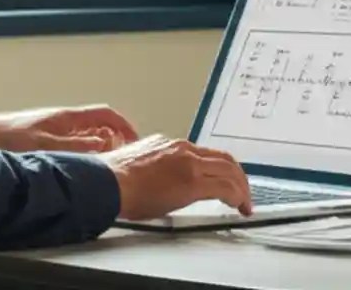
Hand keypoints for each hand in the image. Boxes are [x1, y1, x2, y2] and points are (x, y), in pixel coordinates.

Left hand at [0, 104, 138, 153]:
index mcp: (68, 117)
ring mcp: (53, 130)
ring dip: (98, 149)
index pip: (107, 115)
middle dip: (115, 141)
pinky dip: (83, 155)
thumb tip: (104, 148)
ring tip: (104, 166)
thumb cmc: (8, 138)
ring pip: (86, 137)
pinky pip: (72, 146)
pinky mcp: (42, 140)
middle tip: (123, 158)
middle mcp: (63, 121)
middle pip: (99, 126)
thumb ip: (77, 147)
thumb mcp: (47, 145)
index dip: (125, 126)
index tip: (137, 141)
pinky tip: (78, 170)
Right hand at [101, 135, 252, 219]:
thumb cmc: (113, 180)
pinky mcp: (193, 182)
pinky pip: (225, 187)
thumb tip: (159, 181)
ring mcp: (189, 163)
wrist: (106, 182)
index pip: (203, 153)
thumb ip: (155, 168)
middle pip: (223, 158)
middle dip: (237, 175)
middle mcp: (182, 148)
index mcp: (169, 145)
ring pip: (229, 170)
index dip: (218, 167)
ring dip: (241, 187)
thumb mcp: (139, 166)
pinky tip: (238, 206)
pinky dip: (236, 196)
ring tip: (244, 203)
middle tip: (242, 191)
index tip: (223, 179)